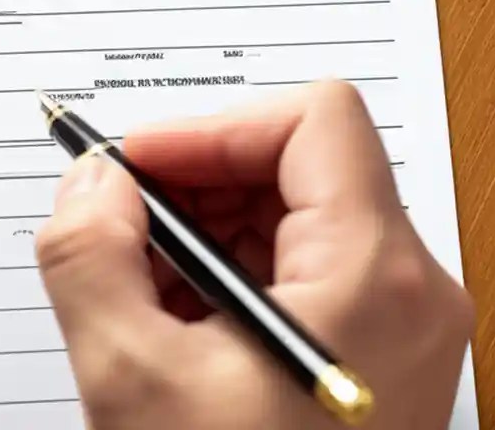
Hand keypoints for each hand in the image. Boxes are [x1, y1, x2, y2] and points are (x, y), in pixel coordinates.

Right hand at [36, 81, 473, 429]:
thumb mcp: (129, 376)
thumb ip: (89, 253)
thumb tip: (91, 183)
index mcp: (373, 277)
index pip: (311, 119)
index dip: (209, 128)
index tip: (138, 166)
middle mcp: (406, 290)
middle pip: (299, 162)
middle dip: (193, 183)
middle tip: (119, 223)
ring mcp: (397, 323)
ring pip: (292, 216)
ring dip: (202, 233)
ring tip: (139, 288)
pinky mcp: (373, 350)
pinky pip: (298, 270)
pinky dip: (226, 276)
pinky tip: (172, 325)